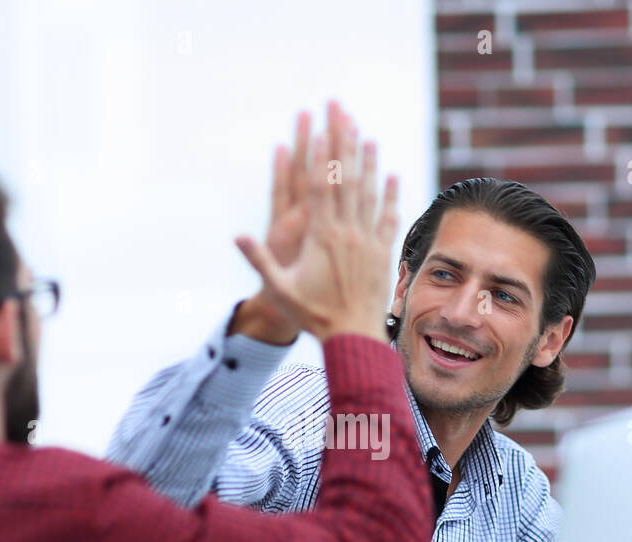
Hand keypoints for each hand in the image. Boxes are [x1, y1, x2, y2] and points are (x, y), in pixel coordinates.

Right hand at [235, 100, 398, 342]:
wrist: (352, 337)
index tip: (321, 127)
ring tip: (367, 135)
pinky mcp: (383, 253)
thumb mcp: (280, 289)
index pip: (320, 187)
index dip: (321, 155)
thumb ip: (259, 260)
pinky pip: (388, 219)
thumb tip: (238, 236)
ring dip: (368, 163)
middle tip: (342, 114)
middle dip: (343, 143)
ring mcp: (367, 241)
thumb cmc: (312, 315)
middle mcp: (347, 233)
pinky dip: (390, 196)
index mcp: (321, 237)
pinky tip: (392, 175)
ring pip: (368, 194)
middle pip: (345, 180)